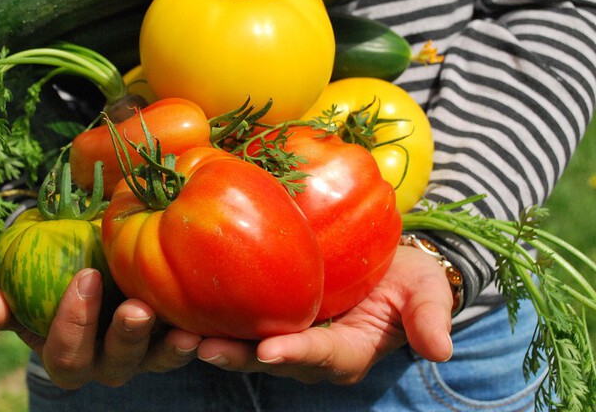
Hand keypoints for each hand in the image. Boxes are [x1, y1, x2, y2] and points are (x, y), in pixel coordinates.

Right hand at [0, 269, 201, 388]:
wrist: (86, 266)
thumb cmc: (43, 278)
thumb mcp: (11, 289)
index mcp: (65, 353)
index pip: (64, 354)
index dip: (71, 324)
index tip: (85, 277)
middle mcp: (105, 362)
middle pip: (114, 364)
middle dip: (124, 338)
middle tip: (135, 308)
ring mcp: (143, 354)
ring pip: (156, 360)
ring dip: (168, 347)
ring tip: (183, 329)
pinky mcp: (173, 339)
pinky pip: (187, 344)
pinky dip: (198, 336)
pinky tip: (206, 321)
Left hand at [194, 245, 453, 383]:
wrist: (385, 262)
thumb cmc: (407, 277)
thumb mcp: (425, 291)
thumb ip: (429, 316)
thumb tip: (441, 350)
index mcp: (348, 351)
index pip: (321, 356)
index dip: (297, 354)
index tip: (270, 350)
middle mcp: (310, 352)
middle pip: (271, 359)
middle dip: (238, 356)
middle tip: (203, 347)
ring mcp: (286, 334)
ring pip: (245, 345)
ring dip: (214, 341)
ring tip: (179, 333)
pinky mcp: (267, 314)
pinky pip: (238, 319)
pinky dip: (211, 315)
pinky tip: (180, 303)